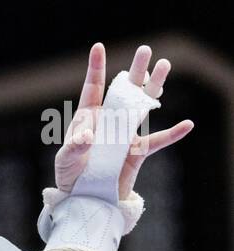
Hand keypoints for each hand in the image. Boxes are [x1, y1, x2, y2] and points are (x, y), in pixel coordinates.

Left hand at [55, 41, 193, 200]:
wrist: (85, 200)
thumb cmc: (70, 177)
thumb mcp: (65, 162)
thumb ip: (73, 148)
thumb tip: (85, 136)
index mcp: (90, 118)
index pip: (93, 89)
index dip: (96, 68)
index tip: (98, 47)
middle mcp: (110, 121)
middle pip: (125, 91)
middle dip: (135, 71)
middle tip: (145, 51)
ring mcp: (126, 134)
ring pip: (143, 107)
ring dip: (154, 88)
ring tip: (164, 66)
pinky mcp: (137, 152)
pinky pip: (157, 142)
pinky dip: (172, 135)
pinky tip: (187, 125)